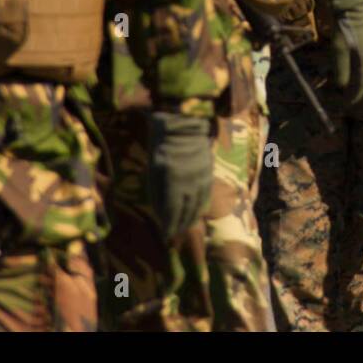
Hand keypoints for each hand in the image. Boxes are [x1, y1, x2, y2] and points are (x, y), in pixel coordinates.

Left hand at [147, 111, 213, 240]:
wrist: (183, 124)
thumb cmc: (162, 146)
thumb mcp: (154, 169)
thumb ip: (157, 193)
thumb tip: (161, 215)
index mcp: (172, 180)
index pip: (173, 211)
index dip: (170, 226)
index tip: (167, 237)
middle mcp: (190, 181)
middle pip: (187, 211)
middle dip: (180, 226)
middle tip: (175, 238)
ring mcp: (201, 178)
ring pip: (198, 206)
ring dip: (191, 219)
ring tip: (185, 229)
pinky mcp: (208, 173)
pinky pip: (205, 196)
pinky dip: (200, 207)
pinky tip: (196, 214)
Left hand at [330, 0, 362, 103]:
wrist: (351, 5)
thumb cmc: (343, 26)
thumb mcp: (338, 49)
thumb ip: (341, 70)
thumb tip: (341, 87)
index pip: (360, 85)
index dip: (353, 97)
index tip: (345, 106)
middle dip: (357, 93)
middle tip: (348, 103)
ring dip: (359, 85)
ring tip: (351, 93)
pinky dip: (361, 76)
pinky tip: (354, 77)